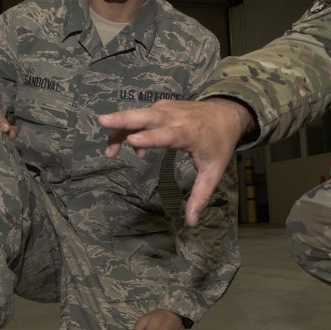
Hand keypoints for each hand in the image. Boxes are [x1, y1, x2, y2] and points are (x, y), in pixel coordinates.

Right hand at [98, 98, 252, 226]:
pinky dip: (131, 127)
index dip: (150, 138)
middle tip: (102, 121)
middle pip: (147, 116)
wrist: (227, 113)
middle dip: (124, 119)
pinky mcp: (162, 106)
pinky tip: (131, 145)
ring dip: (121, 128)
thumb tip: (190, 223)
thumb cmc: (219, 144)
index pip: (168, 135)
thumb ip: (201, 196)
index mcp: (190, 133)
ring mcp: (168, 109)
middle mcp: (176, 118)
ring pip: (140, 114)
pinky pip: (143, 115)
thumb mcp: (214, 172)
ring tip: (109, 151)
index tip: (132, 141)